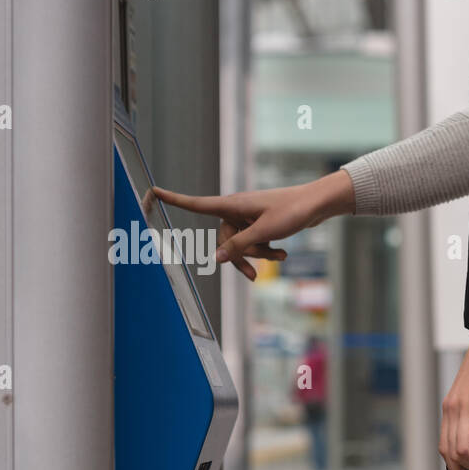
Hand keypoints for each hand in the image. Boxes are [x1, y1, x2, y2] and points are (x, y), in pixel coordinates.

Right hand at [150, 171, 355, 279]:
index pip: (196, 204)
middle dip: (241, 258)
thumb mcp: (264, 233)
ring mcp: (249, 218)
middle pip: (224, 240)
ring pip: (243, 245)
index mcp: (231, 205)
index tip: (151, 193)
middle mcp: (236, 210)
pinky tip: (284, 253)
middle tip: (254, 277)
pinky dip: (267, 250)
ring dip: (259, 255)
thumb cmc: (291, 212)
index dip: (173, 200)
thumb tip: (216, 259)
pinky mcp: (260, 224)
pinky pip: (255, 242)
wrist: (316, 205)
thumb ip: (239, 246)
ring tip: (280, 257)